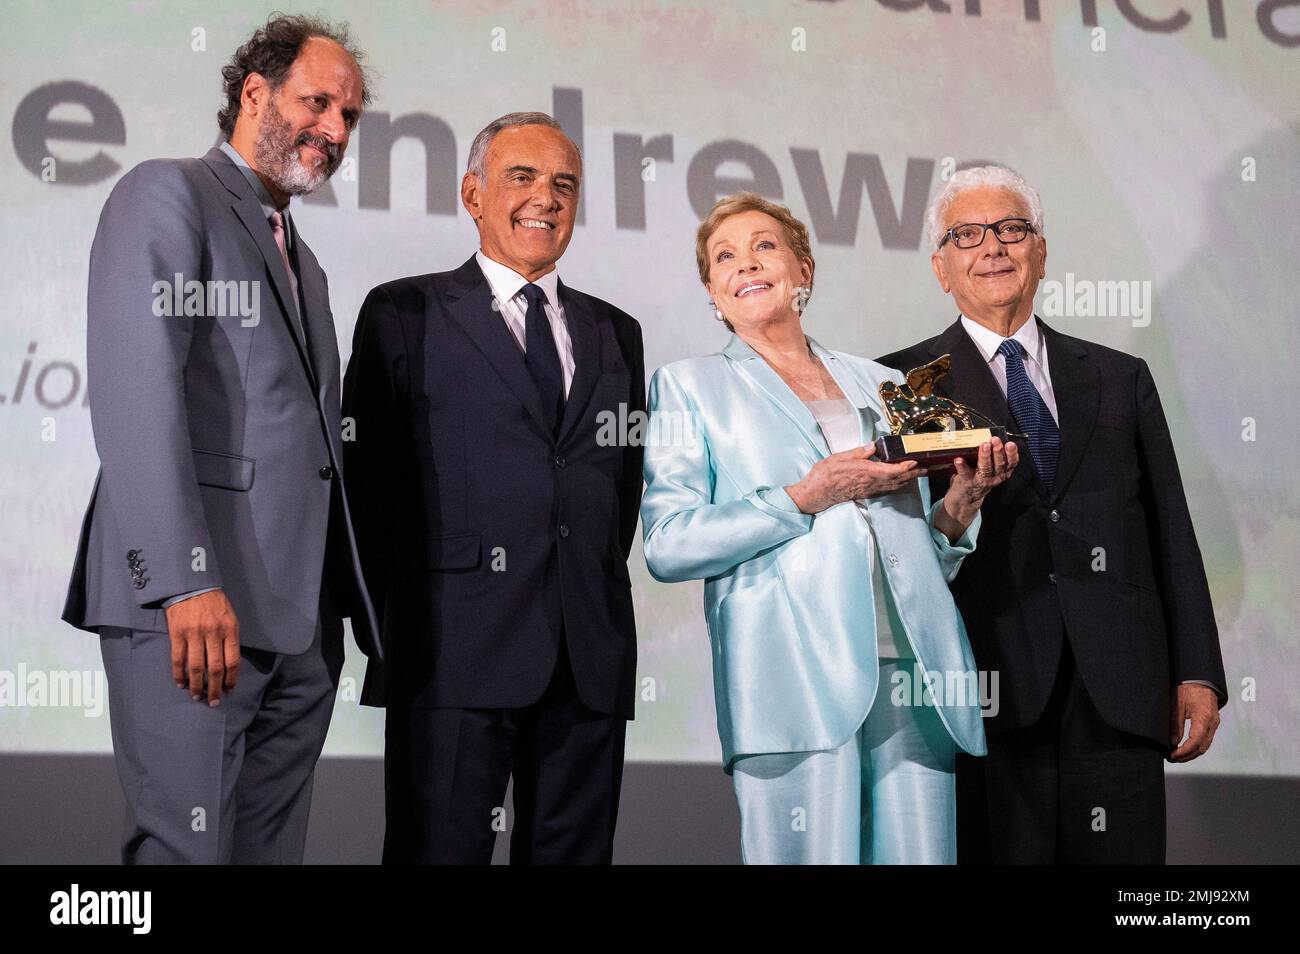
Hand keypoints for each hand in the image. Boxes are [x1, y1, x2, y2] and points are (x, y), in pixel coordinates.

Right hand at [164, 589, 239, 705]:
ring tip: (197, 696)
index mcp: (229, 630)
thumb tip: (228, 665)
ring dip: (197, 685)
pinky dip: (179, 674)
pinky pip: (178, 659)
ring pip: (196, 666)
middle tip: (213, 701)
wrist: (192, 585)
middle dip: (214, 688)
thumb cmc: (214, 603)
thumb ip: (230, 639)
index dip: (231, 679)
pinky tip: (180, 683)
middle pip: (215, 668)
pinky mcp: (177, 634)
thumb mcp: (230, 617)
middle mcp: (213, 633)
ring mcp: (194, 634)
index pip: (232, 661)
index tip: (228, 690)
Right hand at [786, 446, 924, 514]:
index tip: (915, 461)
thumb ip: (858, 452)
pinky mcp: (866, 493)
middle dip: (913, 474)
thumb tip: (873, 446)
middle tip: (925, 469)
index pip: (890, 470)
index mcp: (864, 471)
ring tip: (917, 474)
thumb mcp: (839, 457)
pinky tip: (900, 482)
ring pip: (893, 486)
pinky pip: (886, 490)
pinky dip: (897, 485)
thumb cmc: (825, 474)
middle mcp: (869, 482)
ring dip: (907, 480)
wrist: (816, 493)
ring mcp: (868, 490)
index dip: (905, 467)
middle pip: (897, 480)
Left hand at [945, 437, 1019, 520]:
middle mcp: (993, 477)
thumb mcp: (991, 469)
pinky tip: (958, 459)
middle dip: (998, 451)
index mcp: (1001, 472)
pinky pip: (965, 473)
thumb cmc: (978, 478)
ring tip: (984, 446)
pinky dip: (962, 466)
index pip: (1011, 463)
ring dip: (985, 457)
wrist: (966, 499)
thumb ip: (993, 456)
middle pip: (999, 465)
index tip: (1010, 444)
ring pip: (985, 469)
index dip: (1012, 454)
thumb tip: (989, 436)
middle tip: (995, 440)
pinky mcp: (967, 482)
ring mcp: (980, 480)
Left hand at [1168, 684, 1220, 761]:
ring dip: (1191, 754)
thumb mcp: (1176, 704)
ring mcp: (1214, 724)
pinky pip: (1205, 740)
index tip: (1172, 755)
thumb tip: (1172, 742)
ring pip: (1205, 746)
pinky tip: (1184, 750)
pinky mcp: (1212, 724)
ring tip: (1176, 757)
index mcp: (1204, 717)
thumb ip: (1175, 724)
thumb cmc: (1187, 689)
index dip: (1184, 751)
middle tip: (1171, 758)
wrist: (1200, 679)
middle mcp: (1212, 723)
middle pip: (1202, 747)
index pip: (1195, 741)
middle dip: (1186, 756)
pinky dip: (1195, 747)